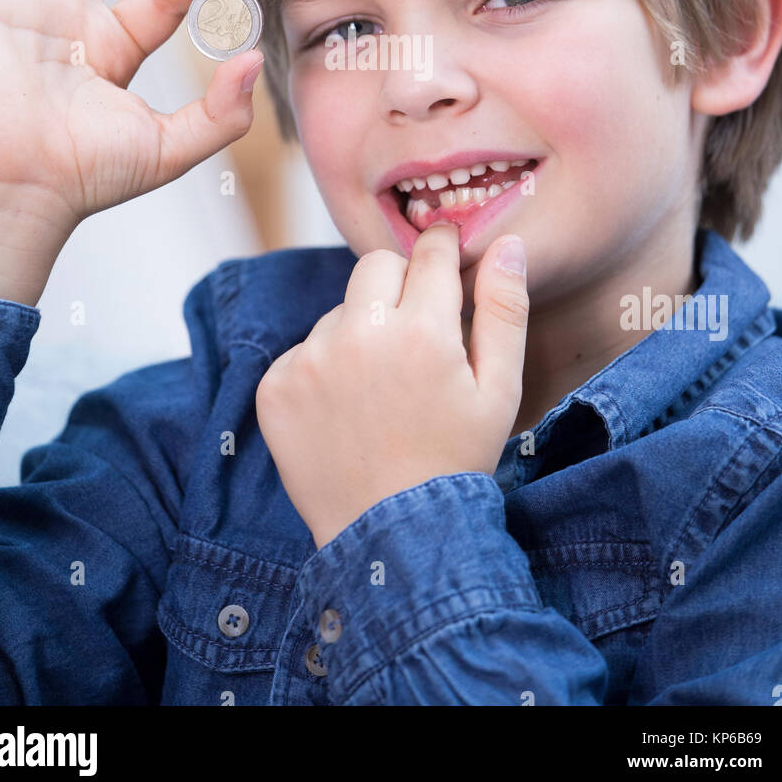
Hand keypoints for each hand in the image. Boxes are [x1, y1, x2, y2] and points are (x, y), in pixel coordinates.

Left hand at [255, 221, 528, 549]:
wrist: (393, 537)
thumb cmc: (457, 459)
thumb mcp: (499, 389)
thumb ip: (504, 308)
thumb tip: (506, 244)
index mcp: (421, 330)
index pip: (428, 252)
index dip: (441, 247)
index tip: (444, 251)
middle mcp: (358, 335)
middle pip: (375, 267)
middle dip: (398, 284)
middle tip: (415, 330)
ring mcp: (310, 361)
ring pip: (339, 312)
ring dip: (360, 332)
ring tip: (381, 390)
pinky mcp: (275, 387)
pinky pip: (303, 351)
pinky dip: (323, 370)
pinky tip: (347, 411)